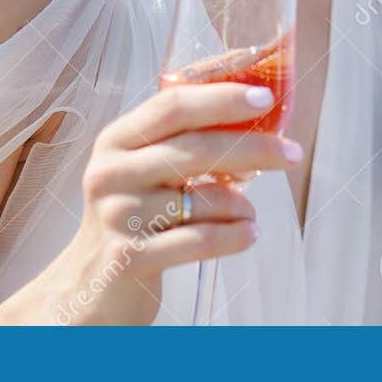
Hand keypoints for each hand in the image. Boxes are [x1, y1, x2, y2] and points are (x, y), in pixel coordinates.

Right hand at [28, 82, 302, 324]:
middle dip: (254, 148)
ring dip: (242, 204)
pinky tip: (247, 234)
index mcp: (117, 140)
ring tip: (248, 212)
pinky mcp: (129, 258)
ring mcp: (118, 216)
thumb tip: (255, 103)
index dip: (222, 97)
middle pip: (196, 148)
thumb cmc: (133, 216)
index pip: (173, 104)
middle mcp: (111, 172)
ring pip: (204, 199)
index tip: (266, 96)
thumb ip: (184, 137)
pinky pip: (200, 240)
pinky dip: (234, 236)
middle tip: (292, 152)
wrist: (89, 285)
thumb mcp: (144, 168)